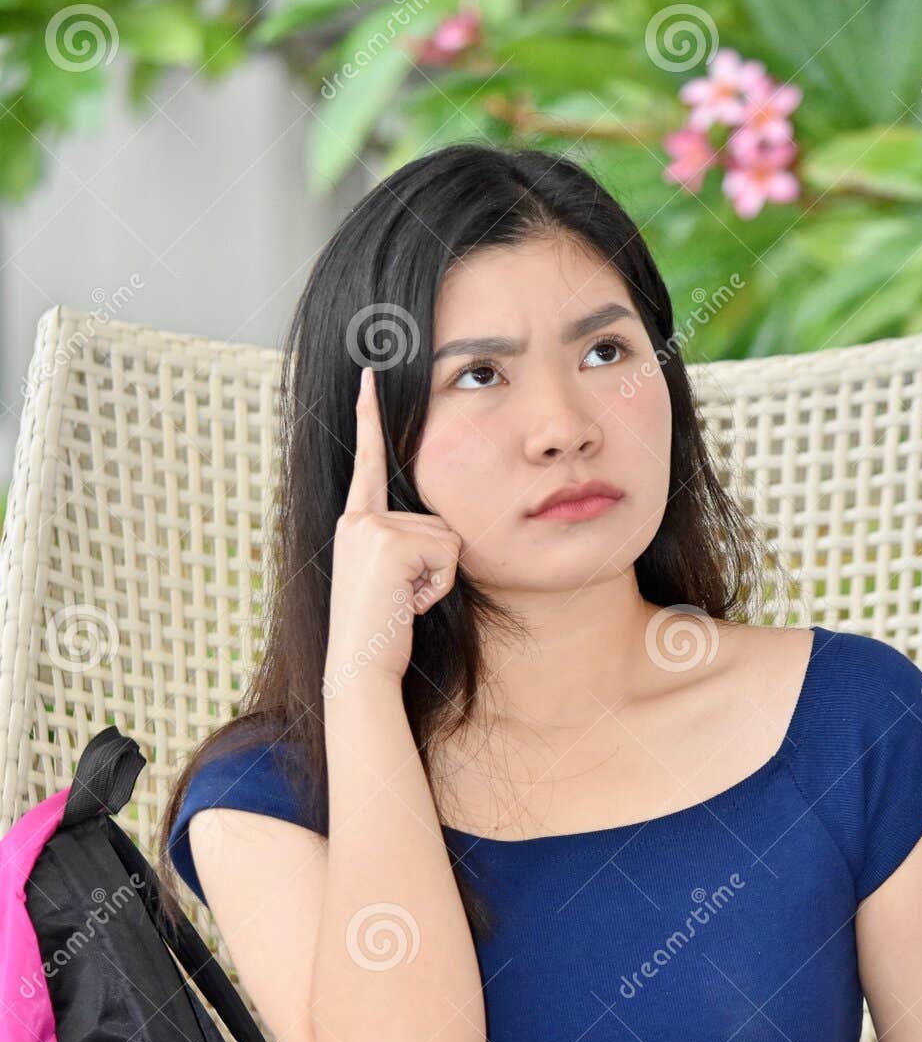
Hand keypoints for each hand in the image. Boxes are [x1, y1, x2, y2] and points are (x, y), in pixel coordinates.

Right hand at [324, 367, 462, 690]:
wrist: (359, 666)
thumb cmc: (381, 632)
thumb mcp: (391, 580)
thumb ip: (404, 545)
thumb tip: (441, 534)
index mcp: (355, 523)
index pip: (368, 462)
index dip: (368, 418)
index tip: (369, 374)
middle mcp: (357, 518)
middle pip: (438, 520)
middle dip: (436, 565)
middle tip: (401, 599)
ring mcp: (369, 527)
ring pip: (447, 538)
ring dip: (437, 579)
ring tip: (401, 603)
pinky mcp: (388, 542)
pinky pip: (446, 554)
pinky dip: (437, 587)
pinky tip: (406, 604)